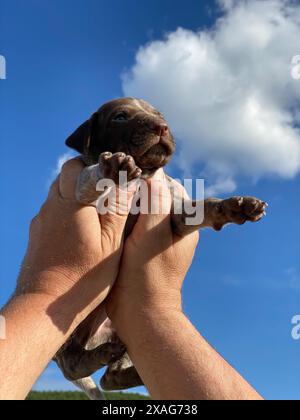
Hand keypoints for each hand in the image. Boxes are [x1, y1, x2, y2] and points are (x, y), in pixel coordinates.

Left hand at [16, 158, 136, 326]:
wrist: (45, 307)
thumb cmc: (84, 277)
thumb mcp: (111, 244)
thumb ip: (118, 209)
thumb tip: (127, 179)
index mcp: (71, 204)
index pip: (76, 166)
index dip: (95, 166)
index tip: (113, 176)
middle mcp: (50, 208)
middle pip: (64, 177)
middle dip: (85, 178)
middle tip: (107, 194)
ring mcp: (40, 222)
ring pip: (57, 195)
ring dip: (76, 197)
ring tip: (96, 215)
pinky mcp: (36, 236)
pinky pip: (52, 214)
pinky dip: (66, 214)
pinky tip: (80, 234)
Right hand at [107, 169, 198, 335]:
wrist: (138, 314)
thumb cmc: (147, 275)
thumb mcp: (152, 235)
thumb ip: (156, 203)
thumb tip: (154, 174)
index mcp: (184, 223)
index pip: (169, 188)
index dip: (150, 180)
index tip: (129, 178)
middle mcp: (173, 228)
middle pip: (155, 197)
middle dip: (137, 192)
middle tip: (116, 190)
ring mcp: (157, 238)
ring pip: (142, 210)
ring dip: (128, 206)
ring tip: (111, 203)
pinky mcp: (142, 248)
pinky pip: (133, 225)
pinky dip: (122, 219)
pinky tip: (109, 219)